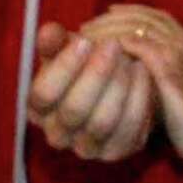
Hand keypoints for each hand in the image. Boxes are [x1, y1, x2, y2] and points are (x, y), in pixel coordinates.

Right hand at [26, 19, 157, 163]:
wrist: (109, 90)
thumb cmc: (80, 67)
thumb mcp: (63, 52)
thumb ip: (54, 41)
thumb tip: (49, 31)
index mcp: (38, 110)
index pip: (43, 94)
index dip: (64, 67)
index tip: (85, 40)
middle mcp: (58, 135)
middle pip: (74, 110)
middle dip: (97, 73)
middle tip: (114, 45)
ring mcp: (86, 148)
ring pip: (102, 121)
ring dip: (120, 84)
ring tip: (130, 56)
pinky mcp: (115, 151)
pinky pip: (130, 127)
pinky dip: (140, 95)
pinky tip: (144, 70)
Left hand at [81, 4, 182, 171]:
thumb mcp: (173, 95)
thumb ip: (154, 80)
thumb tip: (126, 79)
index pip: (155, 17)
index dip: (128, 15)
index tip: (103, 18)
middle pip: (144, 17)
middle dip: (112, 18)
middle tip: (85, 26)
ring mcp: (179, 54)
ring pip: (139, 27)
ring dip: (109, 29)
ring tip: (85, 36)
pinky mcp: (170, 70)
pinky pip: (140, 47)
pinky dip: (117, 44)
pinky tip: (97, 50)